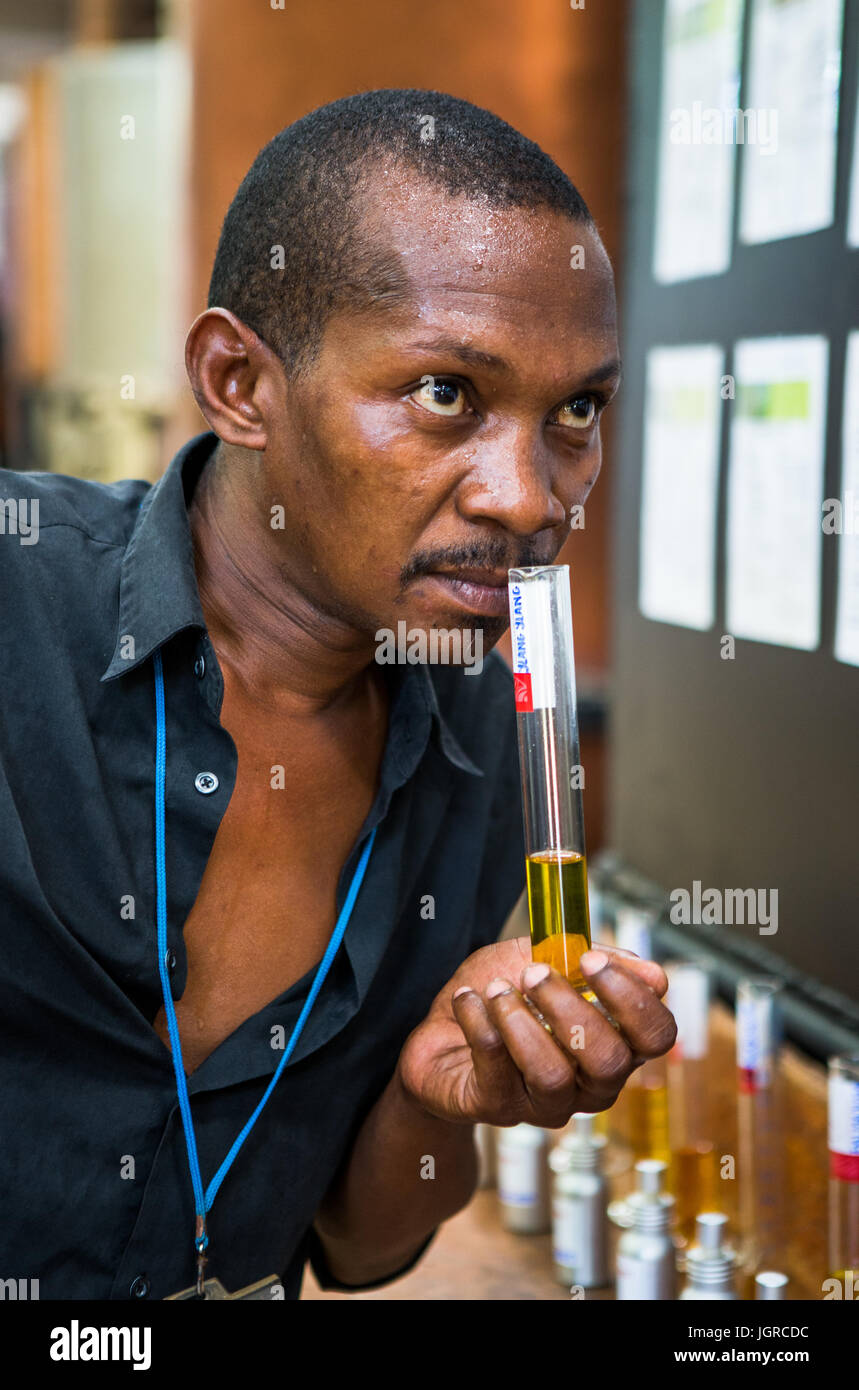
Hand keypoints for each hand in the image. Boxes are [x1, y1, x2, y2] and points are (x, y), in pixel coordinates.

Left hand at [396, 936, 676, 1126]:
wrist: (438, 1028)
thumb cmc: (502, 992)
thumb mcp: (547, 957)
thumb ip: (596, 959)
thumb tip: (655, 975)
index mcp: (615, 1044)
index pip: (656, 1036)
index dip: (633, 999)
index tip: (590, 960)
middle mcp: (590, 1084)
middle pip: (610, 1062)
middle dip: (570, 1007)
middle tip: (534, 974)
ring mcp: (545, 1104)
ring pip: (552, 1075)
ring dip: (520, 1020)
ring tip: (497, 990)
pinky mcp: (498, 1109)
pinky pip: (495, 1067)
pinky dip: (478, 1021)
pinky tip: (467, 999)